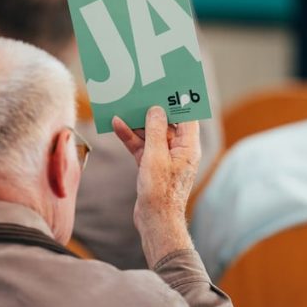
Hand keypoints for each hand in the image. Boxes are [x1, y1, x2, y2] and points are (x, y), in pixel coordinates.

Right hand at [113, 106, 200, 265]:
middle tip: (141, 91)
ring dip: (137, 122)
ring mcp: (165, 158)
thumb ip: (156, 130)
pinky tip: (117, 124)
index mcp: (189, 146)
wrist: (154, 221)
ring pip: (151, 133)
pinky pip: (142, 146)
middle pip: (167, 122)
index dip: (177, 99)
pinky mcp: (152, 165)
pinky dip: (130, 137)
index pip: (186, 115)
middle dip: (152, 108)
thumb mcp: (156, 156)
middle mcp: (180, 150)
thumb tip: (157, 109)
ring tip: (124, 104)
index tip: (167, 84)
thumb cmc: (160, 192)